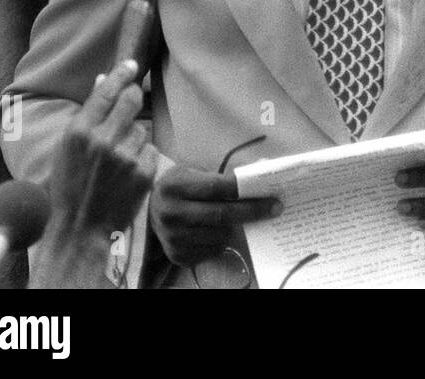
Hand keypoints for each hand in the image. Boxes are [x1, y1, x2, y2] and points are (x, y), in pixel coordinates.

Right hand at [47, 58, 156, 235]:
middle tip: (130, 102)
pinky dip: (142, 156)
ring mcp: (125, 157)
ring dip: (133, 137)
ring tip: (117, 159)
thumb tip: (103, 79)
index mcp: (78, 132)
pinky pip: (150, 149)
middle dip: (133, 97)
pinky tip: (127, 172)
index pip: (106, 91)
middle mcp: (102, 141)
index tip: (132, 64)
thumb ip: (88, 114)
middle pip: (131, 100)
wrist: (81, 227)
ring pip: (141, 128)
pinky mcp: (144, 171)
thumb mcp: (68, 148)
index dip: (121, 74)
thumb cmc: (69, 186)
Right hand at [149, 164, 279, 266]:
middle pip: (222, 214)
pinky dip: (221, 240)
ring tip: (236, 218)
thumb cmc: (180, 187)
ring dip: (235, 227)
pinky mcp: (177, 255)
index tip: (270, 193)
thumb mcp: (194, 172)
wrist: (149, 212)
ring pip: (220, 235)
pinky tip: (218, 230)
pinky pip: (213, 250)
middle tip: (275, 208)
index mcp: (175, 186)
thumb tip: (264, 168)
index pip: (217, 188)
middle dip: (253, 211)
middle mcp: (171, 213)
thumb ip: (224, 174)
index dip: (245, 190)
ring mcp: (173, 238)